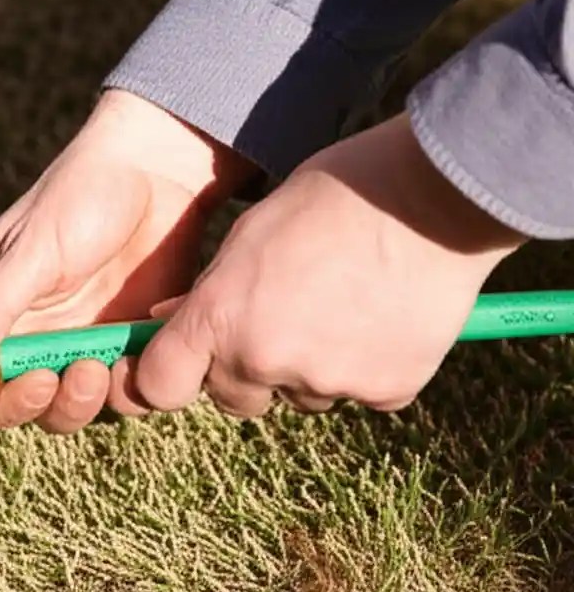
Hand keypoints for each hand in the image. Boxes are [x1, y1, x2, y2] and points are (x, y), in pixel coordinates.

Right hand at [0, 89, 256, 431]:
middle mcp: (37, 339)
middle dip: (30, 404)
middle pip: (19, 406)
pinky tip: (138, 354)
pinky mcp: (132, 346)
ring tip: (99, 365)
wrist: (159, 169)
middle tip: (52, 377)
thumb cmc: (82, 194)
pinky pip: (126, 391)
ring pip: (71, 409)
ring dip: (79, 403)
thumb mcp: (34, 247)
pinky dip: (128, 388)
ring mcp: (86, 345)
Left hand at [135, 113, 528, 416]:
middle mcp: (261, 360)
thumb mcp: (250, 233)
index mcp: (218, 318)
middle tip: (284, 316)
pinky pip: (362, 393)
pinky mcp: (385, 391)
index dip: (170, 377)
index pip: (159, 385)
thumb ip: (211, 289)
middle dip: (246, 370)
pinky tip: (386, 313)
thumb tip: (175, 320)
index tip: (186, 365)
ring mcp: (325, 382)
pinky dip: (370, 366)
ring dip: (311, 366)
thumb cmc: (332, 196)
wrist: (431, 194)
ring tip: (346, 301)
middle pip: (232, 397)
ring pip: (300, 396)